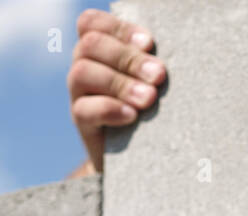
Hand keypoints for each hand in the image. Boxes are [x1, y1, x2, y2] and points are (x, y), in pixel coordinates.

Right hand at [66, 9, 166, 173]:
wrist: (144, 159)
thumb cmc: (157, 112)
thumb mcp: (154, 84)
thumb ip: (153, 66)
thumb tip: (168, 62)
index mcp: (101, 50)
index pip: (92, 23)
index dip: (118, 28)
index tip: (150, 43)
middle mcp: (85, 66)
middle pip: (90, 45)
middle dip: (128, 58)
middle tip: (159, 76)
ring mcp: (80, 94)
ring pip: (82, 73)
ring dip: (119, 83)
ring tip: (149, 99)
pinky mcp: (82, 122)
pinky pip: (84, 109)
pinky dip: (110, 109)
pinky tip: (132, 116)